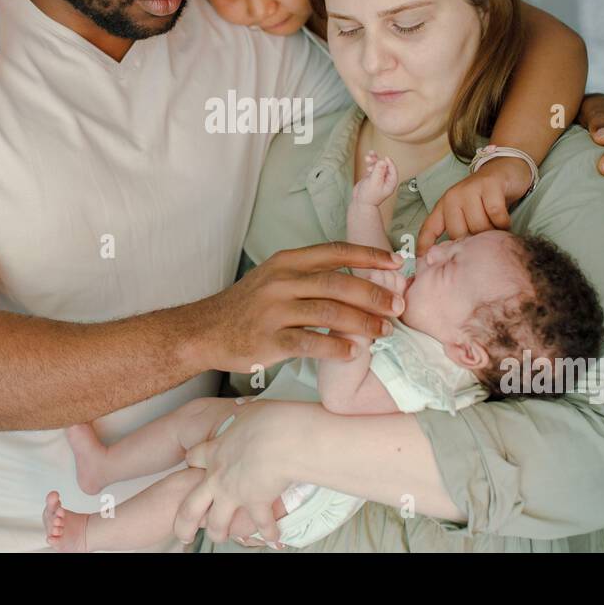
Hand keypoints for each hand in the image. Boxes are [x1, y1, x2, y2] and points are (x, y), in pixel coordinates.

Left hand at [174, 399, 307, 546]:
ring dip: (218, 532)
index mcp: (215, 451)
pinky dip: (268, 532)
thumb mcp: (249, 411)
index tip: (193, 464)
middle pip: (190, 506)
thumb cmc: (269, 419)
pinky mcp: (255, 505)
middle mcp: (218, 478)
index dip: (192, 462)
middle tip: (183, 534)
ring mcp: (234, 494)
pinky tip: (272, 538)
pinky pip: (260, 525)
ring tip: (220, 538)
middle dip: (185, 523)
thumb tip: (246, 407)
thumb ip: (243, 415)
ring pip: (216, 523)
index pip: (193, 458)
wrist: (283, 438)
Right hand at [195, 243, 404, 372]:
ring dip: (363, 322)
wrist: (205, 330)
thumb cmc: (247, 306)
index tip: (396, 263)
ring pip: (329, 312)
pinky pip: (310, 342)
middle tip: (398, 306)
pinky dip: (336, 347)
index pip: (335, 252)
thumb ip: (310, 276)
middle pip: (338, 283)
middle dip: (374, 294)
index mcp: (286, 262)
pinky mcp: (268, 339)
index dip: (369, 256)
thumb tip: (357, 280)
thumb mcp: (275, 278)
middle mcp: (281, 281)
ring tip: (384, 331)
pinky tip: (353, 352)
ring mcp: (274, 310)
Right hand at [352, 152, 397, 206]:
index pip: (393, 170)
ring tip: (367, 157)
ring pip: (378, 165)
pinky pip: (372, 167)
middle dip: (378, 161)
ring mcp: (379, 178)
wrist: (360, 203)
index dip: (389, 163)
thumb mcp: (374, 182)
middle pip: (384, 166)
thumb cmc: (369, 196)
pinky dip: (370, 163)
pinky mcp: (372, 177)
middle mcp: (386, 180)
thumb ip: (378, 171)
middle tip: (372, 158)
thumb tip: (383, 161)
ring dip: (373, 160)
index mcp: (391, 182)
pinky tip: (367, 160)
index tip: (384, 158)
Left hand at [416, 157, 529, 255]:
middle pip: (459, 233)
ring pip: (479, 225)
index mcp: (444, 205)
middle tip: (485, 239)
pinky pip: (496, 215)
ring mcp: (470, 189)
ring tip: (496, 228)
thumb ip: (460, 229)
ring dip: (491, 232)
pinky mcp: (490, 185)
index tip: (423, 261)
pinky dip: (503, 223)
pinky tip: (505, 222)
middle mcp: (453, 197)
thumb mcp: (467, 212)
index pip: (429, 227)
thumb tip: (454, 256)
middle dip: (474, 241)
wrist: (505, 169)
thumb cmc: (485, 197)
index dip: (424, 245)